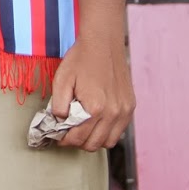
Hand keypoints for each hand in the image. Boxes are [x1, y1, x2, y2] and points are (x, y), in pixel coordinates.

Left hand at [50, 32, 134, 150]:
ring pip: (109, 142)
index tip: (58, 137)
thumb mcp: (61, 81)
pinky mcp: (130, 107)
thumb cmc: (80, 60)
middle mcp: (113, 113)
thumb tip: (59, 123)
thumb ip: (58, 106)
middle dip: (78, 142)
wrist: (102, 44)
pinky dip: (107, 132)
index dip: (64, 140)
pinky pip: (119, 131)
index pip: (78, 138)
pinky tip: (96, 123)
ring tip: (82, 129)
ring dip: (93, 140)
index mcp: (95, 108)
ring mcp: (124, 111)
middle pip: (93, 144)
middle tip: (68, 133)